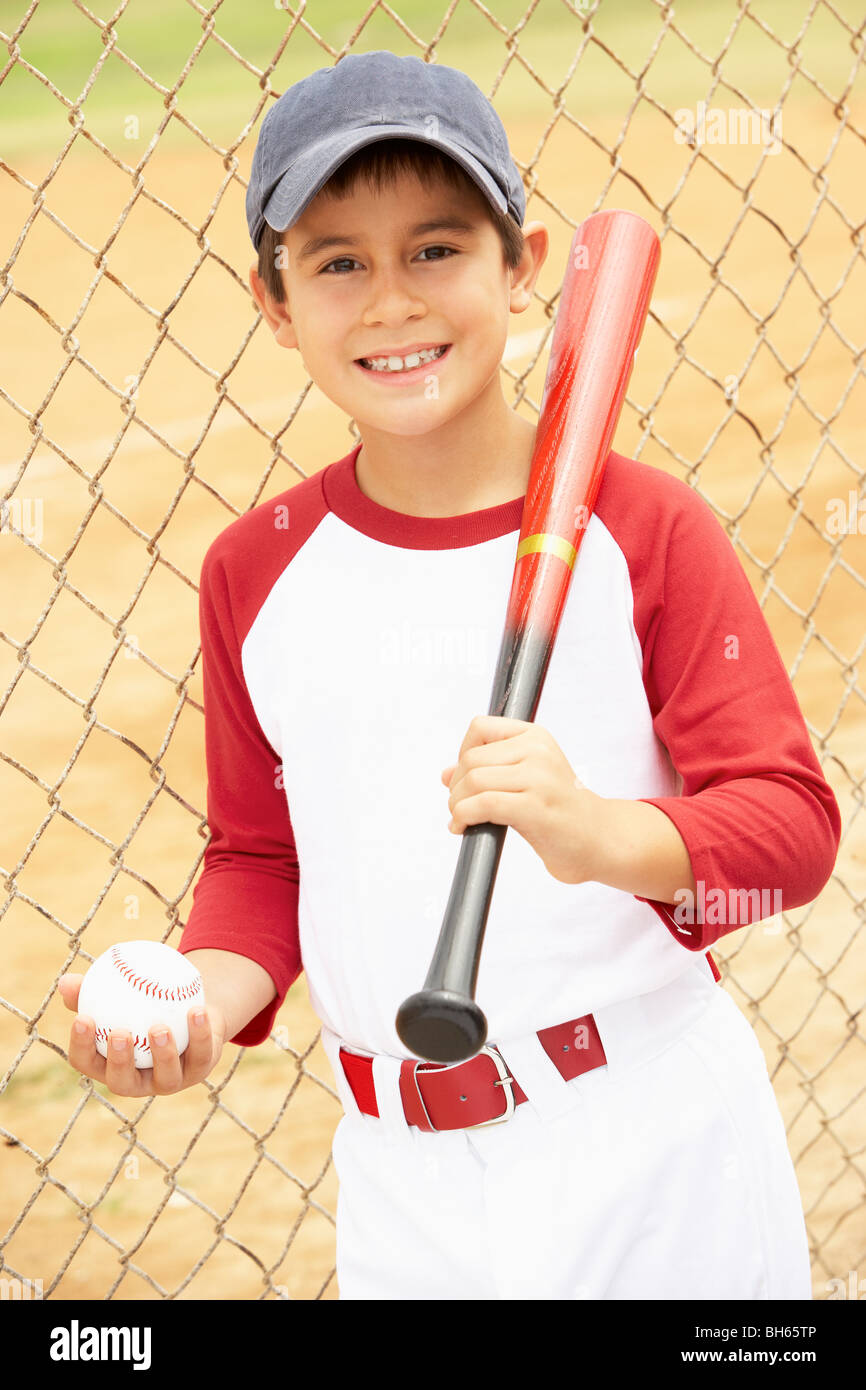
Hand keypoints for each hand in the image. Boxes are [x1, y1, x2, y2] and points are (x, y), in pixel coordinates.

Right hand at [58, 972, 226, 1097]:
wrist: (187, 1007)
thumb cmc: (142, 1003)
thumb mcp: (119, 993)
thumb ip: (91, 990)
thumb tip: (66, 982)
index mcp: (108, 1064)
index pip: (86, 1062)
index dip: (82, 1045)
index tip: (84, 1018)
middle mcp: (137, 1080)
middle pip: (122, 1081)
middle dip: (119, 1062)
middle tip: (120, 1033)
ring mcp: (169, 1080)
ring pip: (165, 1077)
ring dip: (162, 1053)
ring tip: (159, 1027)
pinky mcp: (199, 1070)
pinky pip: (200, 1054)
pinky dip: (199, 1033)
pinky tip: (196, 1011)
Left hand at [441, 715, 601, 884]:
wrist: (598, 840)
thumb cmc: (560, 811)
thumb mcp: (526, 780)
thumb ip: (489, 771)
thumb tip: (445, 774)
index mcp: (536, 737)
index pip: (479, 728)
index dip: (462, 754)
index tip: (465, 780)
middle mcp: (538, 751)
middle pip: (471, 759)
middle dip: (456, 787)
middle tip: (459, 808)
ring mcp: (538, 778)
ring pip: (473, 781)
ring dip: (457, 804)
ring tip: (462, 819)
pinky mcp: (534, 807)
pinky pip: (482, 804)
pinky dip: (463, 817)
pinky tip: (463, 828)